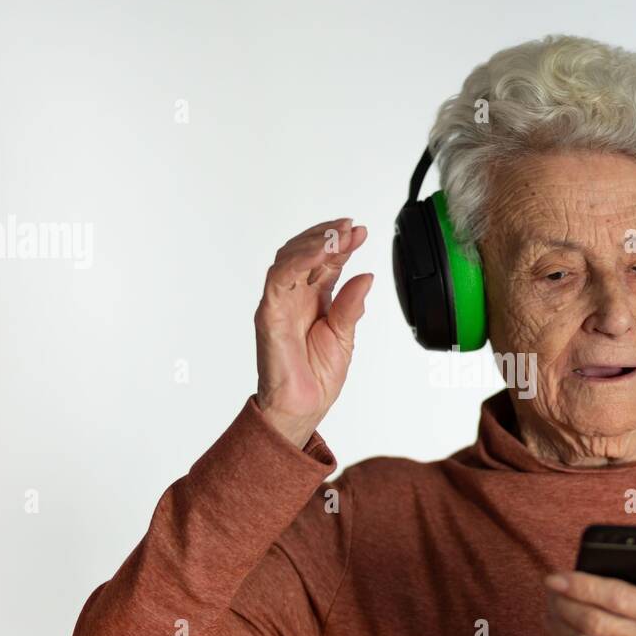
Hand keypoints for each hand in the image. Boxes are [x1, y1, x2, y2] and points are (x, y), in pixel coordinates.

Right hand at [254, 217, 372, 447]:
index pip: (326, 262)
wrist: (302, 408)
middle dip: (328, 236)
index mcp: (313, 299)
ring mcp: (279, 303)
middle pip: (306, 252)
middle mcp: (294, 296)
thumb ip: (351, 305)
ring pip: (288, 258)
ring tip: (337, 236)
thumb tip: (366, 277)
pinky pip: (279, 280)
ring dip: (313, 243)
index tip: (360, 231)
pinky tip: (318, 254)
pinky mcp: (269, 314)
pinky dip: (298, 262)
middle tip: (349, 228)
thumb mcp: (344, 336)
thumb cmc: (316, 376)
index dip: (342, 244)